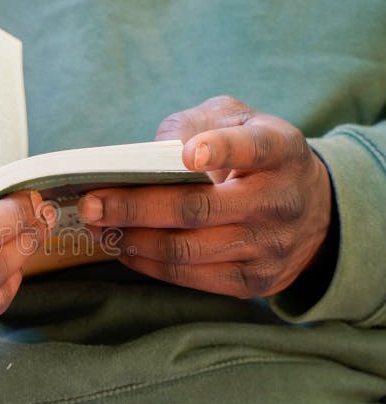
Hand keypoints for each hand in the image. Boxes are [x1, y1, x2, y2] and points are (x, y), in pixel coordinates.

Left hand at [78, 96, 332, 297]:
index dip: (220, 150)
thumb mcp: (236, 120)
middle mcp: (280, 201)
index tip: (186, 154)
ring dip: (132, 238)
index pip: (253, 148)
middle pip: (198, 209)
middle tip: (91, 203)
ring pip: (187, 249)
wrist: (312, 210)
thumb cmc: (254, 154)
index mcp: (280, 151)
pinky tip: (122, 246)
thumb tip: (153, 151)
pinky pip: (189, 276)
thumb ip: (196, 123)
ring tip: (96, 225)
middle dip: (136, 207)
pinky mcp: (253, 282)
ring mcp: (268, 247)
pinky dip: (147, 262)